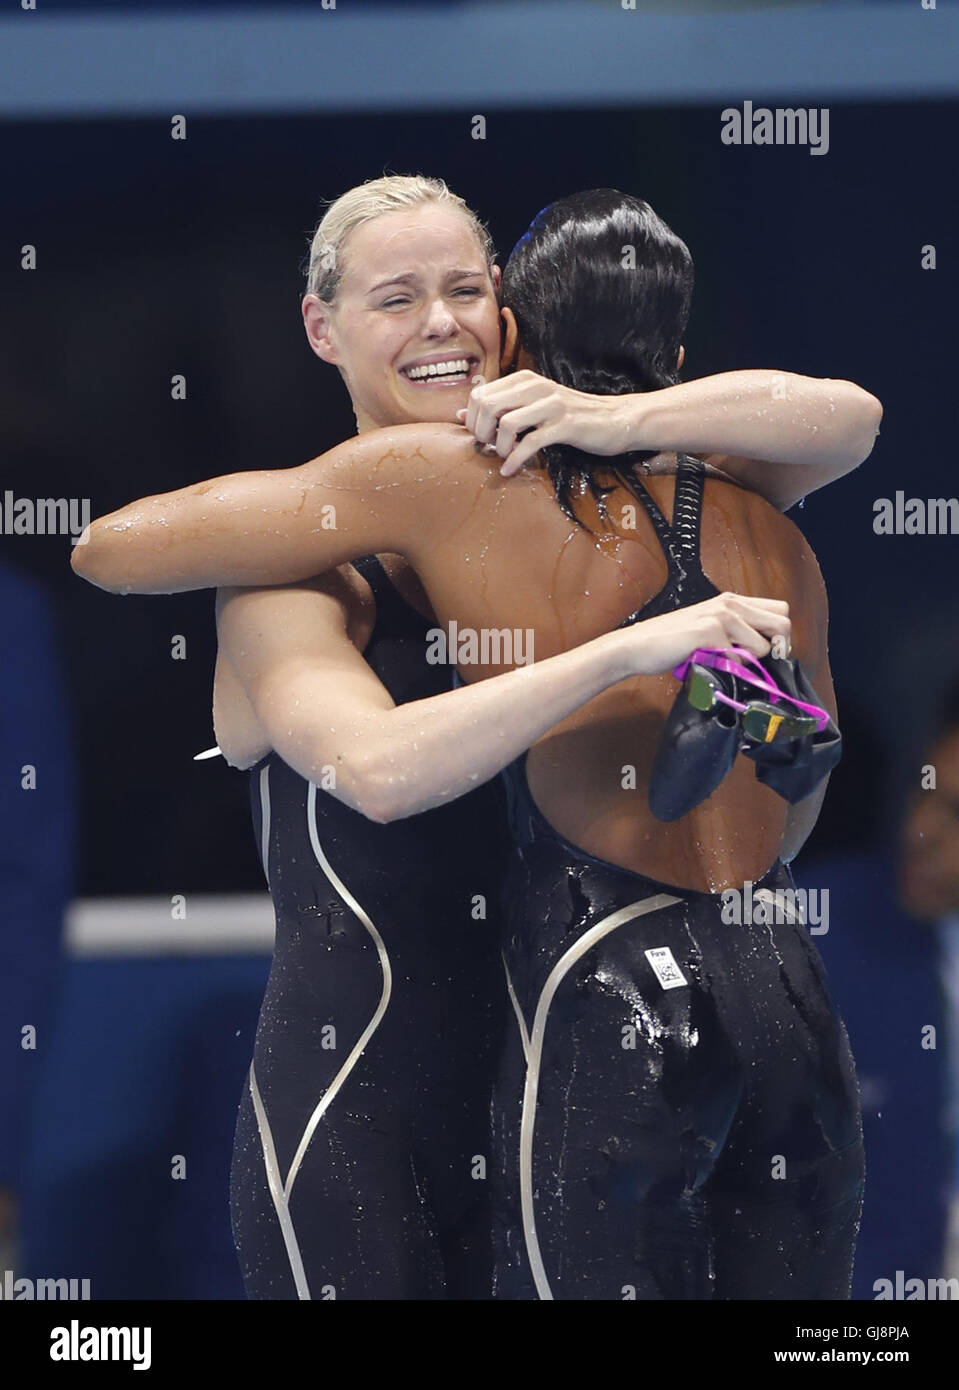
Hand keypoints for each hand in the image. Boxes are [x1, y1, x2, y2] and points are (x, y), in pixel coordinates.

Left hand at [456, 370, 630, 476]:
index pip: (479, 395)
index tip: (482, 437)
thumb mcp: (533, 405)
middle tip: (490, 448)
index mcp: (524, 380)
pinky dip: (515, 460)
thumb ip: (500, 407)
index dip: (473, 420)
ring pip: (506, 423)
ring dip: (499, 447)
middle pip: (487, 406)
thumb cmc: (571, 416)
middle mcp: (536, 387)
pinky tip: (511, 470)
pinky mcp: (566, 426)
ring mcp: (552, 405)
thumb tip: (460, 414)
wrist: (616, 419)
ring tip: (504, 457)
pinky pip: (531, 443)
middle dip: (481, 433)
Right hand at [625, 593, 790, 676]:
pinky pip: (738, 660)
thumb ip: (736, 632)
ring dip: (747, 663)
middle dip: (777, 649)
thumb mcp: (709, 629)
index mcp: (731, 601)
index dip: (780, 634)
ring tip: (722, 663)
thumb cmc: (671, 643)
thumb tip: (768, 652)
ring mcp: (720, 616)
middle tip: (756, 664)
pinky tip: (707, 665)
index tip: (767, 652)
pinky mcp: (709, 632)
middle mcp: (729, 603)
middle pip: (783, 623)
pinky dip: (726, 670)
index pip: (781, 610)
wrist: (637, 646)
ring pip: (763, 646)